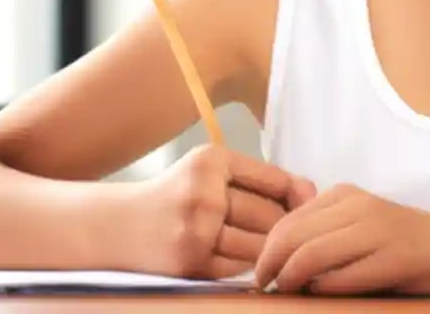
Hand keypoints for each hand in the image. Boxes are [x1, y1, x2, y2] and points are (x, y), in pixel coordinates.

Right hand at [129, 145, 316, 278]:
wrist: (117, 226)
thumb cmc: (174, 197)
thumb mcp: (208, 172)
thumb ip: (259, 178)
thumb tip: (312, 193)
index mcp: (211, 160)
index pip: (275, 181)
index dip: (297, 199)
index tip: (304, 209)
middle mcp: (203, 191)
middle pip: (270, 217)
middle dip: (282, 229)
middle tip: (287, 235)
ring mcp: (196, 229)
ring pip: (260, 246)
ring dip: (268, 252)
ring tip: (265, 249)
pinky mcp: (192, 262)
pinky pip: (241, 268)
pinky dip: (248, 268)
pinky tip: (243, 261)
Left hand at [254, 183, 429, 295]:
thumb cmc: (408, 243)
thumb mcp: (361, 224)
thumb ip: (325, 231)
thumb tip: (278, 258)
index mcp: (346, 195)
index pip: (288, 221)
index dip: (266, 250)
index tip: (260, 273)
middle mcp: (358, 205)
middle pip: (292, 236)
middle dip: (270, 265)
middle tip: (265, 288)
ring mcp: (378, 230)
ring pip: (311, 255)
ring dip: (291, 279)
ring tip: (285, 293)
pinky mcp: (396, 258)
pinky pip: (343, 277)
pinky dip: (323, 290)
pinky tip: (318, 296)